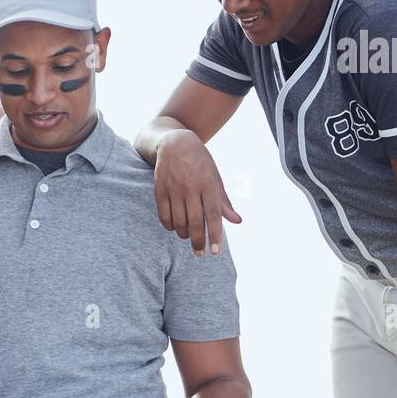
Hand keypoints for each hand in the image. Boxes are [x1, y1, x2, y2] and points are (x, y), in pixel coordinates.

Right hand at [153, 129, 240, 255]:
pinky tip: (174, 227)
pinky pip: (164, 215)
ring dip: (183, 234)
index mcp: (208, 184)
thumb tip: (237, 221)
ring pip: (178, 221)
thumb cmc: (200, 162)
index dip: (214, 235)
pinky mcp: (160, 190)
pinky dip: (169, 226)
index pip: (213, 215)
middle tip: (200, 254)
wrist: (174, 143)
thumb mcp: (215, 178)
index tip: (215, 252)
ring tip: (188, 237)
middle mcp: (191, 187)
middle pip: (195, 222)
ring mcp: (174, 189)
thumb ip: (224, 201)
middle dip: (198, 242)